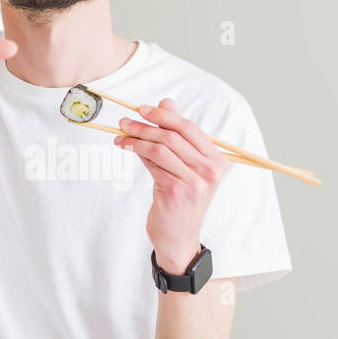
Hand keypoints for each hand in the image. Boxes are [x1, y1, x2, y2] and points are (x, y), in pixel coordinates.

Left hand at [114, 98, 227, 272]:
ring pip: (160, 149)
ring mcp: (194, 182)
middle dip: (146, 125)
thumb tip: (166, 102)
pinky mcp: (176, 192)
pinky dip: (137, 153)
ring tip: (121, 136)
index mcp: (216, 160)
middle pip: (173, 136)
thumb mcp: (184, 166)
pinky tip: (126, 148)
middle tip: (125, 121)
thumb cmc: (181, 199)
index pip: (189, 128)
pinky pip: (152, 164)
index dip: (164, 115)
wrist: (178, 236)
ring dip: (137, 139)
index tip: (142, 109)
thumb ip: (176, 135)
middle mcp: (210, 170)